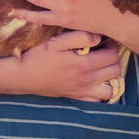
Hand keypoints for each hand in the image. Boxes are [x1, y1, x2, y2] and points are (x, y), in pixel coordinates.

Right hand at [8, 30, 123, 101]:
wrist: (22, 76)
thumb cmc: (38, 56)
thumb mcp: (56, 41)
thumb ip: (80, 37)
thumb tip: (99, 37)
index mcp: (83, 64)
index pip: (112, 56)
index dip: (111, 46)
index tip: (103, 42)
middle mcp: (86, 80)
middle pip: (115, 71)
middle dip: (113, 60)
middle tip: (103, 52)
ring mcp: (81, 91)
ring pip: (110, 89)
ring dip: (110, 78)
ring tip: (101, 68)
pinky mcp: (75, 98)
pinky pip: (96, 101)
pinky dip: (100, 93)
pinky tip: (94, 82)